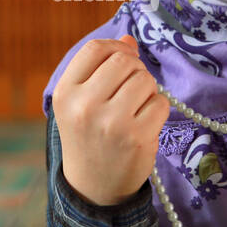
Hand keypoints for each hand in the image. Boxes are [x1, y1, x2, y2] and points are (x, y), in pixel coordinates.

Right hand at [51, 34, 170, 206]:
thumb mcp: (79, 102)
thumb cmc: (88, 137)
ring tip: (137, 106)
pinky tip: (145, 123)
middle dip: (135, 69)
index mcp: (65, 93)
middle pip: (124, 61)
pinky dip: (158, 109)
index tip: (125, 57)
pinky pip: (161, 103)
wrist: (93, 187)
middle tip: (132, 88)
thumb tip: (128, 38)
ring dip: (148, 89)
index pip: (95, 49)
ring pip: (145, 80)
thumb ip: (99, 68)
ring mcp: (112, 123)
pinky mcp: (137, 138)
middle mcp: (85, 106)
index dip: (117, 47)